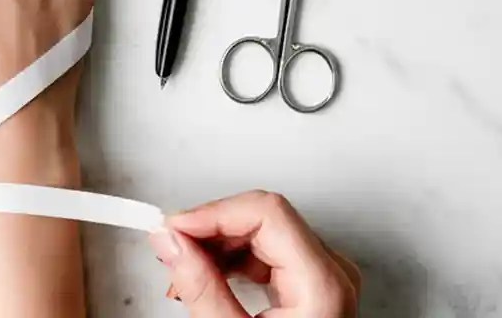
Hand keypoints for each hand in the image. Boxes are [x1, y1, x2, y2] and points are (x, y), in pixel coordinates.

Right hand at [149, 191, 360, 316]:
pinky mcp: (311, 283)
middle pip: (261, 219)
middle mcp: (332, 272)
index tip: (174, 228)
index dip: (212, 213)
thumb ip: (201, 288)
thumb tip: (172, 243)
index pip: (265, 212)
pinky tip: (205, 277)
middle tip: (169, 251)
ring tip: (182, 274)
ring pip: (260, 232)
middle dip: (208, 231)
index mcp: (323, 284)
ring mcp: (324, 276)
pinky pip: (266, 251)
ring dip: (215, 245)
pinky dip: (231, 260)